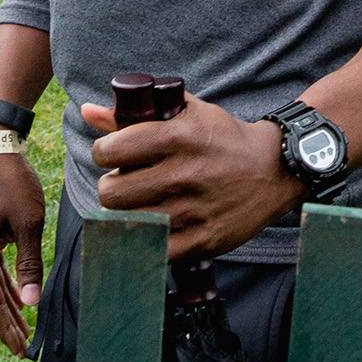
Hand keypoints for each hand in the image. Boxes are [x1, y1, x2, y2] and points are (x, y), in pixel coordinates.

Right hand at [0, 135, 46, 355]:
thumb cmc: (11, 182)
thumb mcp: (28, 224)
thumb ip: (29, 265)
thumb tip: (31, 303)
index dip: (8, 327)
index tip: (21, 349)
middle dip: (8, 321)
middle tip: (24, 347)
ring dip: (9, 302)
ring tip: (24, 326)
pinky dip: (6, 282)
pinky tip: (18, 294)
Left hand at [84, 93, 303, 261]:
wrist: (273, 169)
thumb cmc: (222, 138)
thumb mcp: (185, 114)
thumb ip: (135, 114)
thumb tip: (87, 111)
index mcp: (178, 137)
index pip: (110, 150)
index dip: (104, 152)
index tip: (112, 155)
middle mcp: (184, 173)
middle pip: (111, 192)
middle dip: (110, 186)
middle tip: (122, 184)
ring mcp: (194, 210)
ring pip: (128, 222)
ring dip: (125, 215)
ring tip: (136, 204)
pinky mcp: (204, 240)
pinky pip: (154, 249)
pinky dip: (146, 240)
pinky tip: (152, 226)